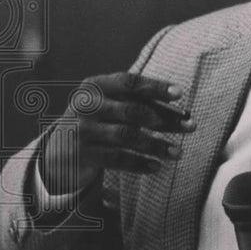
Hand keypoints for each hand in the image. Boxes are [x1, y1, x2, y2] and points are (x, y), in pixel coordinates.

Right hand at [41, 72, 194, 195]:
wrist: (59, 151)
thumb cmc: (98, 122)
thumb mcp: (111, 106)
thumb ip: (140, 105)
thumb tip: (183, 114)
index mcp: (95, 86)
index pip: (129, 82)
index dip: (155, 86)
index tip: (180, 93)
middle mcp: (86, 104)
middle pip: (132, 111)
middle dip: (165, 119)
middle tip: (191, 127)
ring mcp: (82, 129)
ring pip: (127, 136)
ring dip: (156, 145)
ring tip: (178, 153)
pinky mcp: (82, 153)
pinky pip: (116, 159)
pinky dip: (139, 163)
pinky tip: (157, 167)